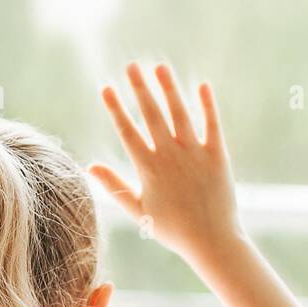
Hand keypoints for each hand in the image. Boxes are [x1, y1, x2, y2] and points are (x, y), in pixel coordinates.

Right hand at [89, 63, 242, 267]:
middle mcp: (170, 156)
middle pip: (152, 115)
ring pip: (180, 113)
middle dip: (140, 89)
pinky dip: (207, 105)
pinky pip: (212, 124)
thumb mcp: (137, 209)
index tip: (105, 87)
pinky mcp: (218, 155)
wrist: (210, 240)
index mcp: (148, 169)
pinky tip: (202, 86)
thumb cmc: (170, 229)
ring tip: (160, 68)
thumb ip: (114, 185)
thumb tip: (89, 166)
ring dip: (169, 89)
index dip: (116, 108)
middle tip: (131, 66)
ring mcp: (195, 153)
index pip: (127, 131)